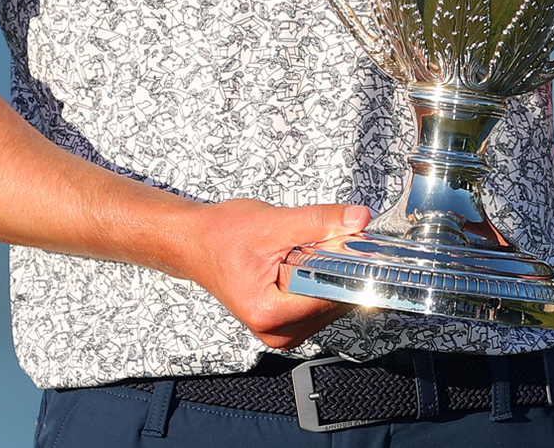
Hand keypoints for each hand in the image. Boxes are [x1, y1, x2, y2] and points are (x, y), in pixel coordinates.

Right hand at [178, 198, 370, 349]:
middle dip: (337, 269)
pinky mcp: (284, 325)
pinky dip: (319, 280)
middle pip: (336, 302)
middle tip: (320, 241)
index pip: (333, 296)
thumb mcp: (274, 222)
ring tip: (300, 252)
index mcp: (271, 315)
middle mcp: (277, 333)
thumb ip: (319, 222)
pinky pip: (319, 303)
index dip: (349, 266)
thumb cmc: (221, 236)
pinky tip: (300, 263)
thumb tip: (357, 220)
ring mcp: (281, 333)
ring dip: (328, 274)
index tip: (356, 245)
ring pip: (331, 303)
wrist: (196, 242)